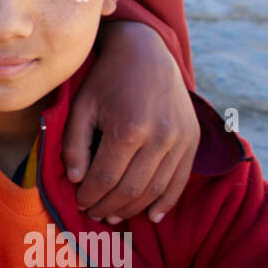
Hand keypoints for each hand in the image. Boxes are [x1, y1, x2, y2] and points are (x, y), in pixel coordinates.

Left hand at [63, 21, 197, 223]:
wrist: (146, 52)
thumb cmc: (106, 80)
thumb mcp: (81, 107)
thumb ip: (74, 145)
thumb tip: (75, 180)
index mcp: (128, 128)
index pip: (105, 178)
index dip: (90, 196)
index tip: (78, 202)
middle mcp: (160, 136)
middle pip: (131, 189)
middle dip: (108, 207)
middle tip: (93, 213)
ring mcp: (181, 139)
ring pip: (156, 190)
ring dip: (133, 209)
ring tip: (113, 215)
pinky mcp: (193, 139)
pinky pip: (180, 181)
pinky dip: (166, 202)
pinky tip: (150, 216)